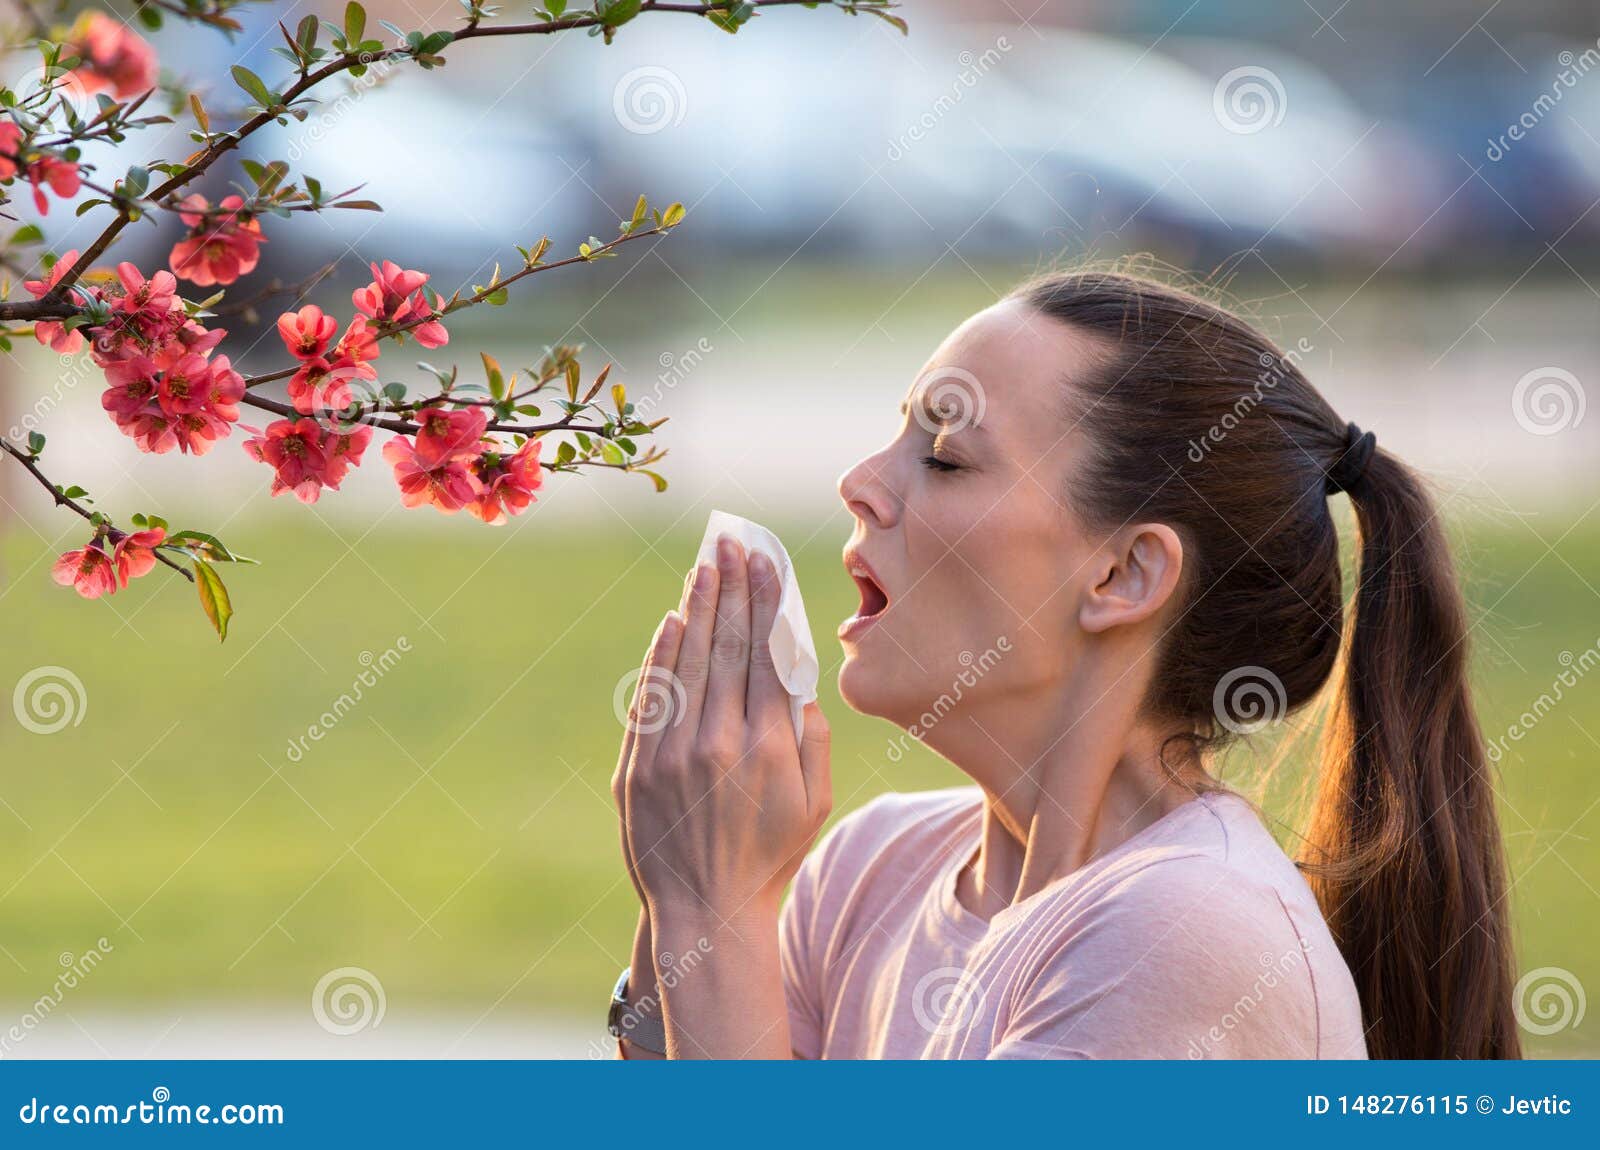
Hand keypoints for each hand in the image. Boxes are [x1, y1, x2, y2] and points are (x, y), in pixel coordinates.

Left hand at [616, 535, 830, 925]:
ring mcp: (671, 755)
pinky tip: (675, 621)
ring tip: (705, 566)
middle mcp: (718, 744)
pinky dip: (662, 656)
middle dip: (730, 588)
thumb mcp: (815, 802)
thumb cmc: (771, 856)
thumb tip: (796, 674)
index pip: (765, 654)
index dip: (766, 601)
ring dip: (697, 609)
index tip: (766, 560)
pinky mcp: (637, 768)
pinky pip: (651, 699)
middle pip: (725, 646)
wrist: (704, 913)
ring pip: (686, 663)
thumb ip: (811, 736)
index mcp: (768, 749)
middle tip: (730, 543)